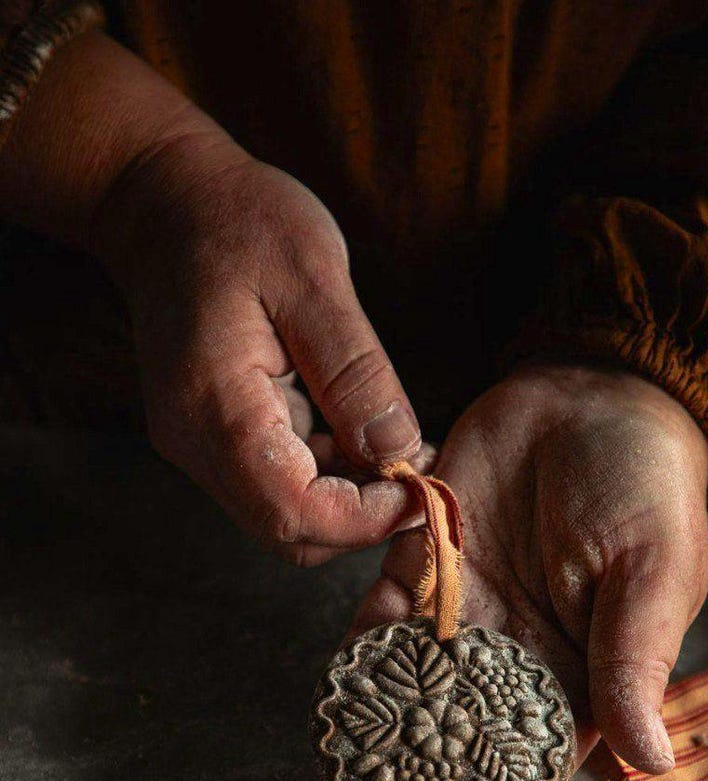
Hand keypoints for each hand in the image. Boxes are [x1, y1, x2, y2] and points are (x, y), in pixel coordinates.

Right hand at [96, 129, 421, 565]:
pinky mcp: (214, 441)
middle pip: (290, 531)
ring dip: (349, 496)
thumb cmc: (239, 223)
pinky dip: (328, 474)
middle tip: (417, 464)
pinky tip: (354, 426)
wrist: (164, 204)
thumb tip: (401, 451)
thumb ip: (357, 372)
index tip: (424, 484)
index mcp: (216, 406)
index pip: (296, 512)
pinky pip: (277, 484)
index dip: (368, 518)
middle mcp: (196, 445)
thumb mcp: (314, 277)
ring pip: (286, 516)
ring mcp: (199, 447)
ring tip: (390, 436)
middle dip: (364, 516)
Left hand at [310, 362, 707, 780]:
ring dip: (364, 760)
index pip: (523, 774)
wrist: (590, 396)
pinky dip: (351, 673)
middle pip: (450, 755)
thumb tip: (651, 761)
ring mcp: (458, 621)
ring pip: (403, 706)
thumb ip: (637, 662)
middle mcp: (509, 664)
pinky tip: (324, 718)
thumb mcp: (654, 573)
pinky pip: (377, 628)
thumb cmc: (644, 487)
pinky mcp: (419, 572)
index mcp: (575, 679)